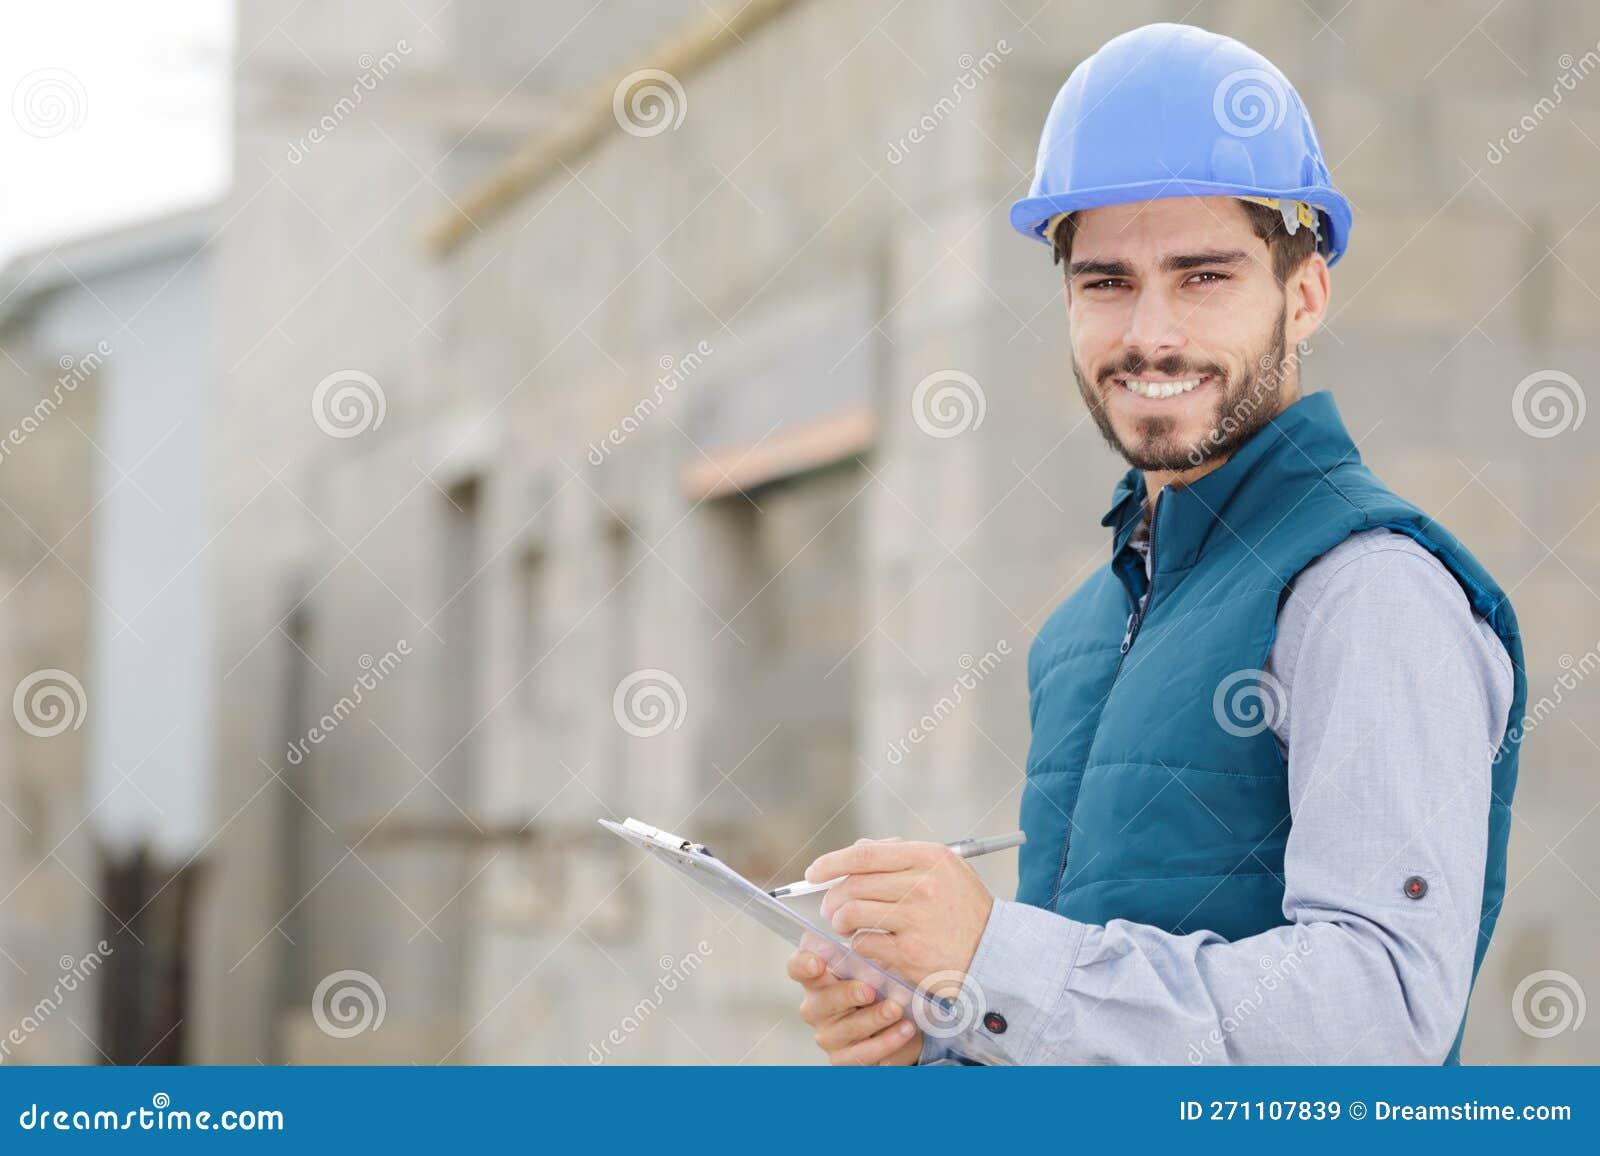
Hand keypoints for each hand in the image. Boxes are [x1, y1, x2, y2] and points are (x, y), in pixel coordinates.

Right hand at [787, 949, 922, 1064]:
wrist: (901, 1021)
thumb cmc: (881, 985)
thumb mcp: (876, 966)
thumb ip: (869, 957)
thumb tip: (876, 945)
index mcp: (818, 979)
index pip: (797, 968)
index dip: (803, 964)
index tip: (818, 963)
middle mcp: (816, 1008)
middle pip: (820, 1002)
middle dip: (846, 994)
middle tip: (869, 990)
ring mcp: (827, 1036)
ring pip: (846, 1029)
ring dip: (873, 1018)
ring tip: (896, 1009)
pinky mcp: (843, 1060)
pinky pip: (863, 1054)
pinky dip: (887, 1041)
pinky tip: (905, 1029)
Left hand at [809, 839, 993, 991]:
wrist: (997, 952)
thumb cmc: (964, 909)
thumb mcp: (945, 869)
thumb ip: (902, 854)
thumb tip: (857, 848)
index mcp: (929, 857)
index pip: (865, 854)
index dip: (832, 862)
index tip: (814, 872)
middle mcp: (923, 884)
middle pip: (854, 885)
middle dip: (833, 897)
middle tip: (830, 908)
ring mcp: (917, 920)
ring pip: (853, 913)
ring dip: (841, 922)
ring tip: (845, 926)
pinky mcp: (912, 953)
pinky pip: (865, 943)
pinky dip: (858, 944)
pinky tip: (866, 945)